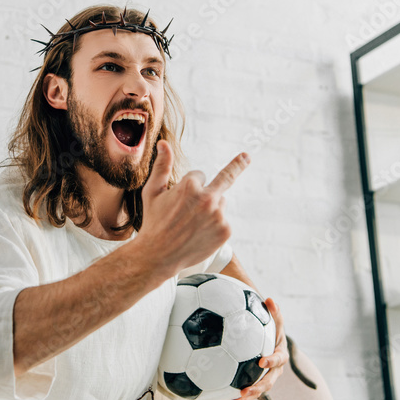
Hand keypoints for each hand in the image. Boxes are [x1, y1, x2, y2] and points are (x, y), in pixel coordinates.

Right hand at [136, 139, 249, 276]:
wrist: (158, 256)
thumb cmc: (153, 222)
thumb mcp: (152, 192)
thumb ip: (162, 166)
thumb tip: (163, 143)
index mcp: (190, 186)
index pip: (199, 175)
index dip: (187, 185)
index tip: (179, 197)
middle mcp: (208, 199)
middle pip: (220, 182)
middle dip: (236, 166)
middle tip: (247, 157)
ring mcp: (219, 216)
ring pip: (220, 203)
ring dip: (210, 208)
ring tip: (191, 225)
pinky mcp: (225, 231)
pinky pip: (223, 220)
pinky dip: (214, 225)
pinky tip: (199, 234)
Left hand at [230, 298, 287, 399]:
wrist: (262, 333)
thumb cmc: (265, 323)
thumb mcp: (269, 316)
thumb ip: (272, 311)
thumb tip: (270, 299)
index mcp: (280, 352)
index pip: (279, 358)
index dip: (272, 361)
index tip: (261, 362)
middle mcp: (275, 367)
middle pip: (270, 380)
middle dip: (259, 387)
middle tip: (246, 390)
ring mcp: (266, 376)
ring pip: (259, 389)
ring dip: (249, 397)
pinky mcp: (256, 380)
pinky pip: (250, 390)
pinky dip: (241, 397)